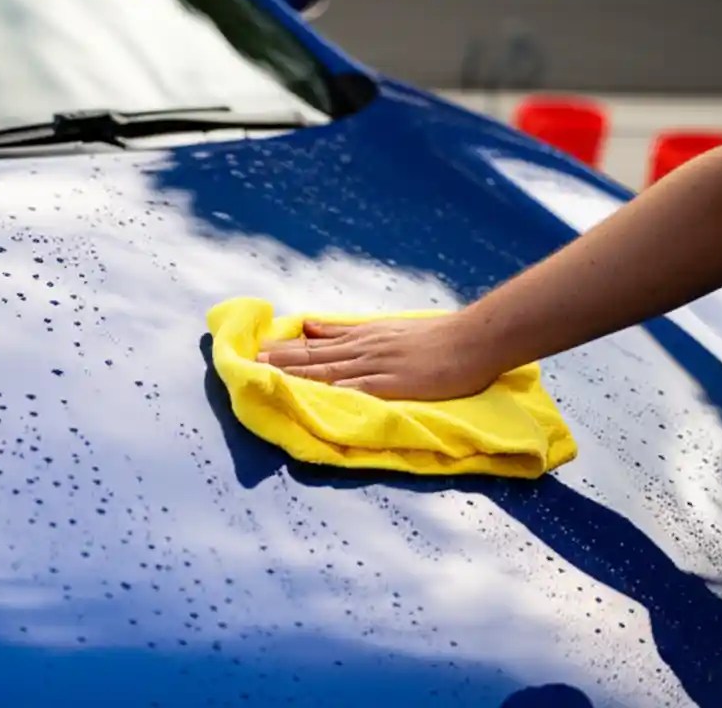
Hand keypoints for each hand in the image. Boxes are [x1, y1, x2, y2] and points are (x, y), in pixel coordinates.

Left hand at [256, 313, 499, 399]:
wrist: (473, 340)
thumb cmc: (437, 336)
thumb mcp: (386, 326)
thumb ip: (348, 330)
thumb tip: (310, 325)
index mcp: (364, 337)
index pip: (316, 343)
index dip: (285, 348)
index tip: (257, 350)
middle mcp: (365, 348)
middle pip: (315, 354)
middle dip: (280, 360)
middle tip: (248, 362)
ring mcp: (379, 365)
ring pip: (329, 369)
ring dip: (296, 372)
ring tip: (267, 374)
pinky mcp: (395, 382)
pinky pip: (360, 388)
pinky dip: (335, 391)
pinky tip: (313, 395)